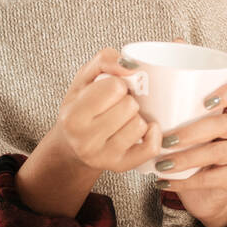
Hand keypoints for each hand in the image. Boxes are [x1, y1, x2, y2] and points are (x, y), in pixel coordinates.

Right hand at [53, 47, 162, 173]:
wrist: (73, 144)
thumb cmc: (82, 105)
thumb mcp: (85, 77)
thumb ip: (105, 59)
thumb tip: (130, 65)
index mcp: (73, 116)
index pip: (114, 87)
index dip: (118, 84)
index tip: (110, 90)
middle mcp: (84, 141)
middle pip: (129, 106)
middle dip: (128, 100)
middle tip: (117, 105)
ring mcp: (103, 157)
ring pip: (140, 125)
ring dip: (137, 117)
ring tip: (124, 119)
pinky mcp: (120, 167)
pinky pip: (150, 148)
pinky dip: (153, 135)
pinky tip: (146, 129)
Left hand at [153, 77, 226, 226]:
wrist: (206, 193)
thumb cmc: (194, 152)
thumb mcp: (189, 130)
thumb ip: (177, 116)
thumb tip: (142, 105)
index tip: (204, 102)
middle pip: (224, 124)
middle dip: (192, 132)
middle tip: (166, 141)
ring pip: (217, 152)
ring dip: (186, 158)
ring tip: (162, 164)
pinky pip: (211, 178)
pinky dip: (184, 181)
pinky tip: (165, 182)